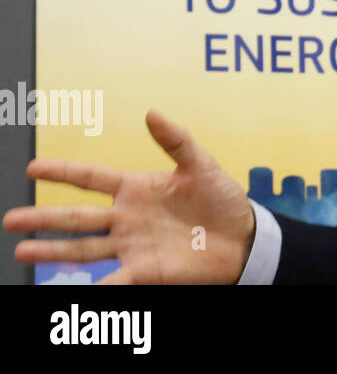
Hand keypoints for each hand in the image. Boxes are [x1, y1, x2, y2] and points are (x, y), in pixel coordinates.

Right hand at [3, 110, 255, 283]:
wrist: (243, 237)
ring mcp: (132, 246)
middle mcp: (127, 218)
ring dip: (52, 251)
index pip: (92, 178)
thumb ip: (176, 140)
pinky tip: (73, 293)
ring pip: (83, 249)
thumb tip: (151, 112)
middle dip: (43, 218)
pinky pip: (113, 281)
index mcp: (137, 189)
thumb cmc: (222, 199)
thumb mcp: (201, 164)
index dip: (64, 172)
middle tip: (10, 220)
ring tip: (21, 251)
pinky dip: (93, 288)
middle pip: (77, 218)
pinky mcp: (145, 271)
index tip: (33, 168)